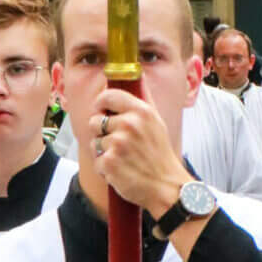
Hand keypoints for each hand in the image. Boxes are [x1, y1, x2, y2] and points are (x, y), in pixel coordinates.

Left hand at [91, 89, 187, 220]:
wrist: (166, 187)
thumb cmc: (160, 154)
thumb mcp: (157, 122)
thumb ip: (144, 99)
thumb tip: (138, 74)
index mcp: (141, 111)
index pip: (108, 96)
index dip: (100, 103)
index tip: (101, 109)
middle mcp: (129, 125)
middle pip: (95, 121)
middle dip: (102, 133)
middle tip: (118, 143)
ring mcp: (118, 144)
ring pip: (94, 142)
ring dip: (103, 152)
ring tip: (122, 158)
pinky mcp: (109, 163)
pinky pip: (96, 160)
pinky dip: (105, 168)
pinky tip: (119, 170)